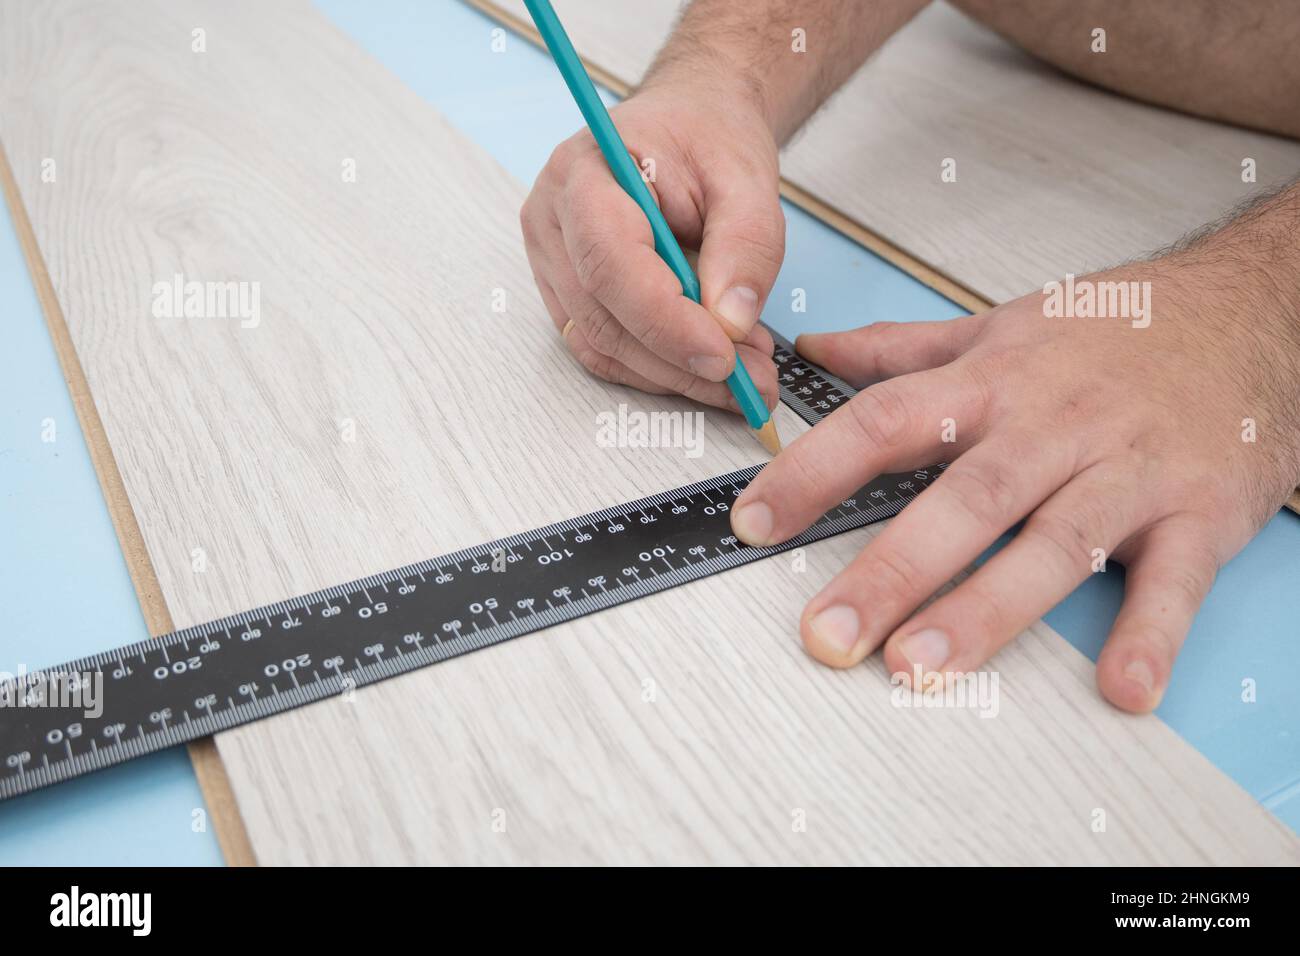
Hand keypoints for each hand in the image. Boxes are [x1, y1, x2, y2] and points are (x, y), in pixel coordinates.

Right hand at [521, 85, 785, 412]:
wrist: (687, 124)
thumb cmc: (707, 136)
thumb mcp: (747, 177)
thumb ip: (746, 246)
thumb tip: (731, 322)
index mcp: (584, 173)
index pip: (610, 263)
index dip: (665, 320)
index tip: (724, 355)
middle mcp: (553, 220)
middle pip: (604, 316)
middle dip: (681, 360)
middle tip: (752, 379)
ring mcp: (552, 261)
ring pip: (602, 344)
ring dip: (675, 373)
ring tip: (744, 370)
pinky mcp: (568, 293)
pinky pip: (604, 349)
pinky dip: (659, 368)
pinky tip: (708, 363)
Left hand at [730, 256, 1299, 711]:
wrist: (1255, 310)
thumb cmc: (1119, 328)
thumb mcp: (1003, 324)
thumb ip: (904, 347)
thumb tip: (816, 350)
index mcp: (994, 382)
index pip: (884, 422)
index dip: (813, 472)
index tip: (754, 522)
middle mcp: (1053, 426)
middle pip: (964, 499)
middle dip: (890, 569)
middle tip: (828, 634)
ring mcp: (1128, 470)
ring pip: (1053, 543)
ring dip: (987, 608)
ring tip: (923, 667)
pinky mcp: (1200, 512)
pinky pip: (1175, 577)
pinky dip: (1151, 631)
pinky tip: (1121, 685)